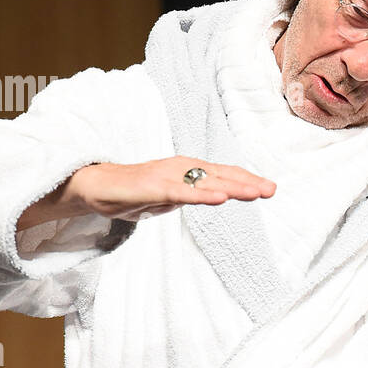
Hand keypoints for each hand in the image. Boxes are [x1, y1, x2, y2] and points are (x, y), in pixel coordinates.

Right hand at [68, 156, 275, 222]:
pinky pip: (181, 192)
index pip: (221, 175)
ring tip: (256, 192)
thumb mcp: (171, 196)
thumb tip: (217, 196)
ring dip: (233, 186)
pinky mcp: (153, 188)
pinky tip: (220, 198)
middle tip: (271, 189)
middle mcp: (180, 169)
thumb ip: (193, 195)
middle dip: (247, 182)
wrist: (96, 187)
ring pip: (205, 182)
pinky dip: (202, 195)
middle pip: (219, 175)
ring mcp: (167, 177)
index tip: (268, 188)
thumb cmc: (134, 192)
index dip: (245, 180)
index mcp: (186, 171)